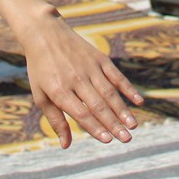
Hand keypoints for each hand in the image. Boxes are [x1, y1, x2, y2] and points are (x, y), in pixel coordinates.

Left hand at [13, 7, 140, 146]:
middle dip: (114, 124)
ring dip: (122, 110)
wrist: (45, 33)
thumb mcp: (41, 95)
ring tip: (133, 125)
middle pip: (98, 105)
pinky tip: (138, 101)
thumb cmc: (41, 69)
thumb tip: (66, 145)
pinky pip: (116, 75)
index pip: (81, 113)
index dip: (95, 127)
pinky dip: (128, 88)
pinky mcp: (99, 58)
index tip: (108, 141)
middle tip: (127, 139)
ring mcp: (89, 67)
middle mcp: (76, 79)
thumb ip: (55, 120)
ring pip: (109, 92)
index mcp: (60, 90)